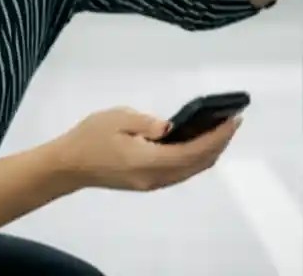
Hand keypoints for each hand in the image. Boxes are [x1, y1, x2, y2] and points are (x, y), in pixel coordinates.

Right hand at [49, 107, 241, 191]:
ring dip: (209, 152)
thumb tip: (171, 127)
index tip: (232, 120)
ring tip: (220, 130)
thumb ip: (147, 123)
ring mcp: (151, 183)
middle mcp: (154, 177)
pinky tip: (199, 143)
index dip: (216, 137)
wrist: (69, 165)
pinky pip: (180, 172)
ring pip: (190, 171)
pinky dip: (195, 158)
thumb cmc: (90, 137)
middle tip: (232, 121)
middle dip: (218, 143)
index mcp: (147, 161)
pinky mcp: (147, 183)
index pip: (193, 152)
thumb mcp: (117, 118)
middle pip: (197, 164)